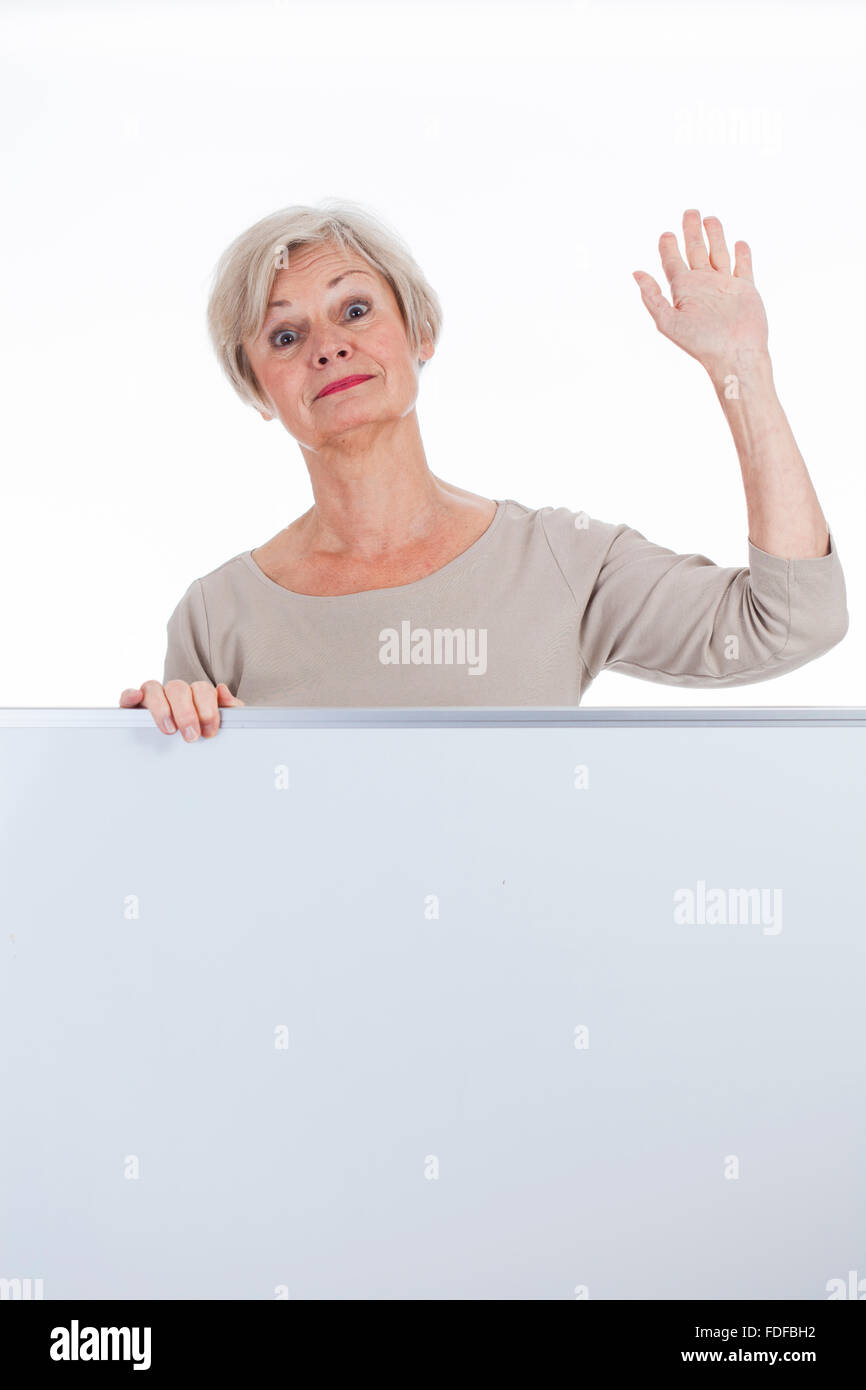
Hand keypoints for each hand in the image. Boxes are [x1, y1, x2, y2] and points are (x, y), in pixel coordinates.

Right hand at [119, 680, 244, 739]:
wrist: (187, 759)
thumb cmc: (204, 736)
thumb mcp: (221, 726)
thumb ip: (230, 709)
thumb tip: (223, 690)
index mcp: (196, 695)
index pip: (201, 689)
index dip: (207, 708)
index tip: (210, 730)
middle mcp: (174, 694)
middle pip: (178, 688)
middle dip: (186, 713)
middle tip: (192, 735)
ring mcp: (153, 699)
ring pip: (153, 689)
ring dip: (162, 708)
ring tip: (169, 729)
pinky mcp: (133, 709)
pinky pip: (128, 696)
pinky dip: (130, 695)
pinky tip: (136, 698)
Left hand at [633, 209, 768, 370]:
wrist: (734, 354)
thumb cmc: (701, 342)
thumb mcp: (668, 321)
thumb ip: (652, 296)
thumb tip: (636, 273)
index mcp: (684, 290)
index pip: (672, 262)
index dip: (668, 247)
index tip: (665, 234)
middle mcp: (703, 285)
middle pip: (695, 251)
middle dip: (692, 231)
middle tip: (689, 211)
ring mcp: (725, 286)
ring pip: (718, 253)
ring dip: (715, 236)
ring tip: (710, 218)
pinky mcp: (746, 289)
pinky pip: (743, 267)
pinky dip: (742, 254)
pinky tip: (739, 243)